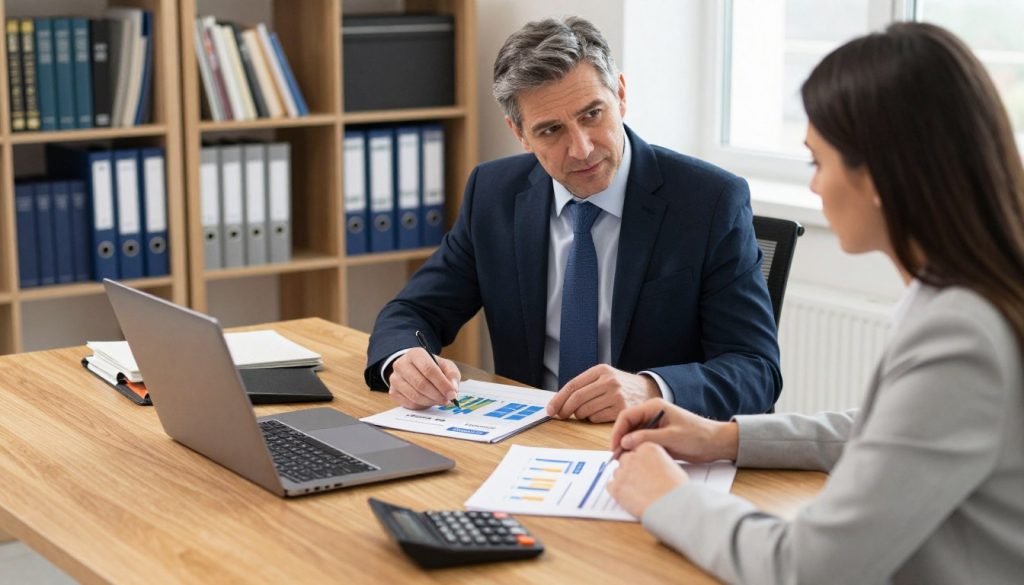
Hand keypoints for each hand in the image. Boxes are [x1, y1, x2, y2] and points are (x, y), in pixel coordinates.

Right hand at [386, 348, 460, 409]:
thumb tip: (452, 389)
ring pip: (414, 395)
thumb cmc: (432, 367)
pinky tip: (428, 401)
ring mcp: (394, 378)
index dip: (442, 384)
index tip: (452, 393)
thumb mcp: (445, 366)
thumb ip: (452, 375)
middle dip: (437, 395)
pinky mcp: (393, 391)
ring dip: (430, 401)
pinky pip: (409, 403)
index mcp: (415, 354)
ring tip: (439, 400)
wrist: (415, 369)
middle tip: (446, 400)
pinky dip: (422, 405)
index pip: (429, 369)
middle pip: (421, 384)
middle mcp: (401, 364)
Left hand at [545, 365, 659, 422]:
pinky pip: (596, 418)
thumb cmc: (620, 386)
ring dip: (580, 415)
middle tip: (560, 415)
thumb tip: (558, 402)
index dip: (558, 399)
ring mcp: (617, 396)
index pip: (573, 385)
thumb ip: (584, 386)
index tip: (550, 409)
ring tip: (586, 412)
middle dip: (564, 409)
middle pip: (577, 399)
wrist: (648, 390)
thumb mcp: (604, 377)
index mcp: (601, 370)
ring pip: (585, 411)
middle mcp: (609, 381)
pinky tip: (599, 414)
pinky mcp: (622, 410)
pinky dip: (592, 419)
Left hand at [606, 443, 688, 517]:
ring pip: (617, 473)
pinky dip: (616, 491)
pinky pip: (610, 486)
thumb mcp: (671, 465)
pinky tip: (628, 496)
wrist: (674, 506)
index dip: (640, 460)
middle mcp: (633, 457)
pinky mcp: (617, 488)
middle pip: (625, 459)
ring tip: (637, 491)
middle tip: (640, 480)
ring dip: (624, 480)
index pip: (636, 450)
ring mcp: (623, 472)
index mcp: (648, 448)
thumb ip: (656, 461)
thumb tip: (650, 466)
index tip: (644, 468)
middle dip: (631, 469)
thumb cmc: (677, 489)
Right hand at [609, 398, 739, 461]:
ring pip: (633, 435)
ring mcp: (654, 426)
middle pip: (627, 425)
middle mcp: (651, 414)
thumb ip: (647, 438)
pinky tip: (636, 460)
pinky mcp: (658, 437)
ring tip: (625, 461)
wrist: (715, 443)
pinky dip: (637, 451)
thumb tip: (625, 441)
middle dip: (620, 440)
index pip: (627, 416)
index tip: (615, 447)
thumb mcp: (672, 437)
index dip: (617, 431)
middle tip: (617, 457)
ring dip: (628, 447)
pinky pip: (641, 442)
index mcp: (653, 407)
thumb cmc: (697, 435)